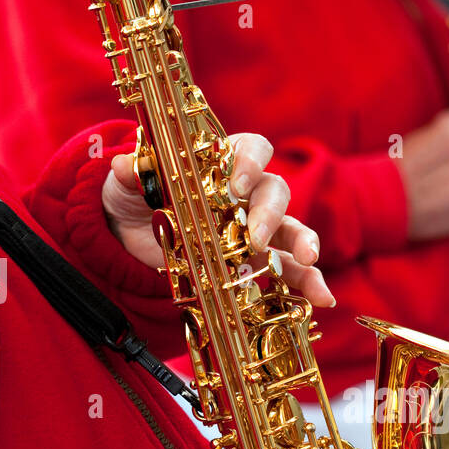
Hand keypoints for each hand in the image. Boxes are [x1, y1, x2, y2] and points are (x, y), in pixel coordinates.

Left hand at [102, 132, 334, 306]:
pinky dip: (309, 284)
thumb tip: (125, 166)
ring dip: (303, 243)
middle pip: (274, 191)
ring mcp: (254, 230)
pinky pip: (291, 271)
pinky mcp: (255, 263)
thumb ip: (131, 175)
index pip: (251, 149)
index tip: (237, 184)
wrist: (131, 239)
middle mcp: (245, 194)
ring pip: (291, 229)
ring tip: (308, 260)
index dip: (251, 162)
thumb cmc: (135, 200)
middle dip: (270, 213)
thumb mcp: (126, 186)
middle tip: (255, 236)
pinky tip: (323, 299)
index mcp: (220, 164)